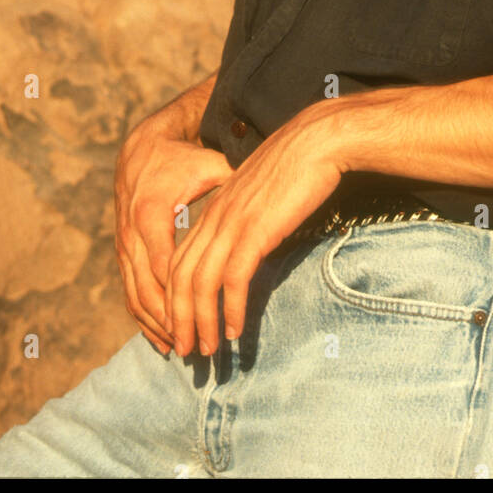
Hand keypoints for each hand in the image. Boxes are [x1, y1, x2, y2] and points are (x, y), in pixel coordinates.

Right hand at [114, 118, 235, 352]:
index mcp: (152, 215)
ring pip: (137, 297)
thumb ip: (235, 184)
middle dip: (174, 324)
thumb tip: (274, 194)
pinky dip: (145, 318)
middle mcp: (131, 235)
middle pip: (151, 292)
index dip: (189, 299)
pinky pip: (130, 292)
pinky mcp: (124, 252)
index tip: (211, 321)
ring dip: (159, 327)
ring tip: (184, 351)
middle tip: (199, 351)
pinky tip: (163, 337)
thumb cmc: (183, 158)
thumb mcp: (209, 166)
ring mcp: (124, 245)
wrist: (143, 147)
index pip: (168, 269)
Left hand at [164, 110, 342, 357]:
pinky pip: (233, 280)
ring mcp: (233, 224)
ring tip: (207, 353)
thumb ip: (250, 217)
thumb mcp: (262, 194)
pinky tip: (236, 332)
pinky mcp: (255, 231)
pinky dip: (231, 310)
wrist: (318, 140)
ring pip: (200, 284)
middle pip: (180, 277)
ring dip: (201, 323)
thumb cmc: (298, 166)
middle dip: (178, 320)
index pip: (180, 260)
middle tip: (184, 353)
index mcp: (214, 209)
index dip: (175, 298)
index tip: (181, 327)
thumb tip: (252, 245)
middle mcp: (216, 218)